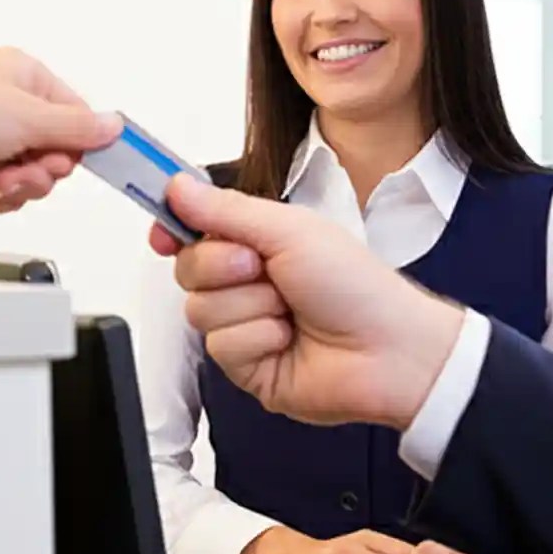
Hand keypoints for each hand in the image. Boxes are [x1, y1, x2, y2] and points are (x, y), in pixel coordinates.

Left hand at [0, 46, 121, 211]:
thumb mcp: (27, 115)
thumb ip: (76, 129)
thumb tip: (114, 125)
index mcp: (28, 80)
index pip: (76, 117)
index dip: (81, 145)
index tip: (79, 161)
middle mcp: (12, 109)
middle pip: (58, 153)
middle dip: (46, 169)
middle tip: (32, 167)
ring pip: (34, 178)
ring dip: (23, 185)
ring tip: (3, 178)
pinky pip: (7, 194)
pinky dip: (2, 196)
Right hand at [147, 174, 463, 428]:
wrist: (388, 351)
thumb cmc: (356, 285)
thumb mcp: (289, 230)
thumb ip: (225, 210)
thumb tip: (177, 187)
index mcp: (256, 243)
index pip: (194, 229)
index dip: (174, 227)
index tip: (164, 229)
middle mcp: (245, 283)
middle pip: (187, 269)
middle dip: (223, 266)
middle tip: (263, 267)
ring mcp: (243, 325)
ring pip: (200, 310)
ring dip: (249, 305)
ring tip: (289, 309)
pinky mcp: (244, 366)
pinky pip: (220, 347)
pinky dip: (257, 338)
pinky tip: (288, 339)